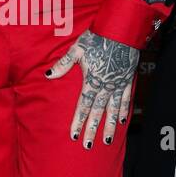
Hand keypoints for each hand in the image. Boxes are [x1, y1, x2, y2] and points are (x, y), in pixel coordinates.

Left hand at [46, 29, 138, 147]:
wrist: (121, 30)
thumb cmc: (97, 38)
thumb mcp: (77, 49)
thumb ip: (63, 64)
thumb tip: (48, 75)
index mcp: (91, 80)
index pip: (83, 106)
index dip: (78, 121)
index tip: (74, 136)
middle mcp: (105, 86)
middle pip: (97, 112)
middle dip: (92, 130)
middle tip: (89, 146)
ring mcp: (118, 84)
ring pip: (113, 110)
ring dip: (109, 126)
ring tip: (106, 140)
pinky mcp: (127, 80)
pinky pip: (126, 99)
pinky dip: (124, 111)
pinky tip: (122, 121)